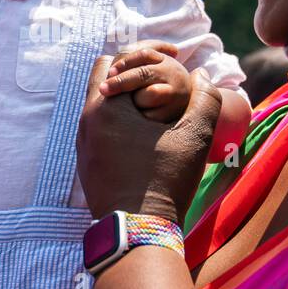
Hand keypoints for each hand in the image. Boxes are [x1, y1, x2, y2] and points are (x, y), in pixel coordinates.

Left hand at [77, 42, 221, 221]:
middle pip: (101, 77)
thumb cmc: (164, 182)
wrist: (136, 231)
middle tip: (158, 83)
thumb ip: (205, 100)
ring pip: (98, 103)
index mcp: (106, 108)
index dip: (144, 57)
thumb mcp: (194, 138)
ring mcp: (82, 142)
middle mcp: (86, 121)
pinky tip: (141, 134)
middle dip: (128, 74)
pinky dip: (115, 121)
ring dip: (122, 98)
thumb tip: (202, 74)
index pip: (116, 60)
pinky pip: (96, 126)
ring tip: (152, 107)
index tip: (167, 65)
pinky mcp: (84, 160)